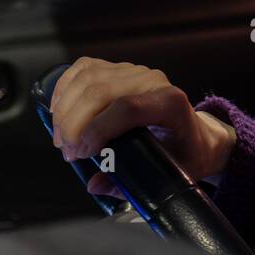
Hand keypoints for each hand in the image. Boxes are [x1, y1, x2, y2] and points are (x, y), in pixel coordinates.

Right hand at [49, 57, 235, 197]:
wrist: (196, 136)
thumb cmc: (185, 154)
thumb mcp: (168, 174)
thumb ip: (130, 184)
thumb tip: (95, 185)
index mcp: (171, 103)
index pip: (127, 107)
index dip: (97, 130)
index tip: (83, 153)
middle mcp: (153, 81)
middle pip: (100, 91)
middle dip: (74, 124)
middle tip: (68, 152)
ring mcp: (135, 72)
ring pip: (88, 79)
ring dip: (65, 109)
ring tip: (62, 138)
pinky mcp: (120, 69)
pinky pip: (85, 69)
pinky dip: (66, 88)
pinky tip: (59, 110)